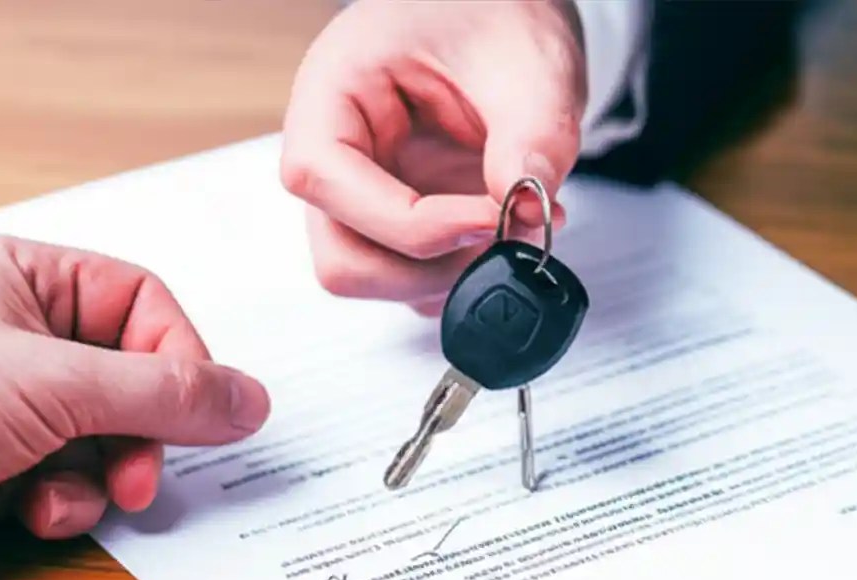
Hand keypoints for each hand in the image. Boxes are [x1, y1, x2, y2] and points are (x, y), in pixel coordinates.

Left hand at [0, 232, 270, 539]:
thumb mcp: (61, 383)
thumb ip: (166, 391)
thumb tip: (254, 401)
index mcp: (28, 277)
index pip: (141, 304)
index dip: (180, 356)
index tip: (203, 409)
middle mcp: (23, 328)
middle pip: (132, 376)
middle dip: (140, 433)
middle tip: (142, 477)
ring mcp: (13, 394)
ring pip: (107, 432)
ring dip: (104, 473)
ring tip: (77, 497)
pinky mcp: (2, 452)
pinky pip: (70, 471)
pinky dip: (66, 498)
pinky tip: (38, 510)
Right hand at [280, 0, 584, 314]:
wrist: (510, 12)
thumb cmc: (496, 12)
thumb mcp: (528, 63)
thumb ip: (531, 137)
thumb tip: (526, 210)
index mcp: (333, 90)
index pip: (325, 180)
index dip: (409, 222)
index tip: (492, 217)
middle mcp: (336, 150)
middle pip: (341, 256)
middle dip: (429, 267)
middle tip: (504, 236)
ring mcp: (365, 192)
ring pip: (375, 277)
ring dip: (450, 274)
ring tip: (518, 225)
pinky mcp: (398, 218)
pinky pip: (412, 276)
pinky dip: (463, 270)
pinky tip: (507, 227)